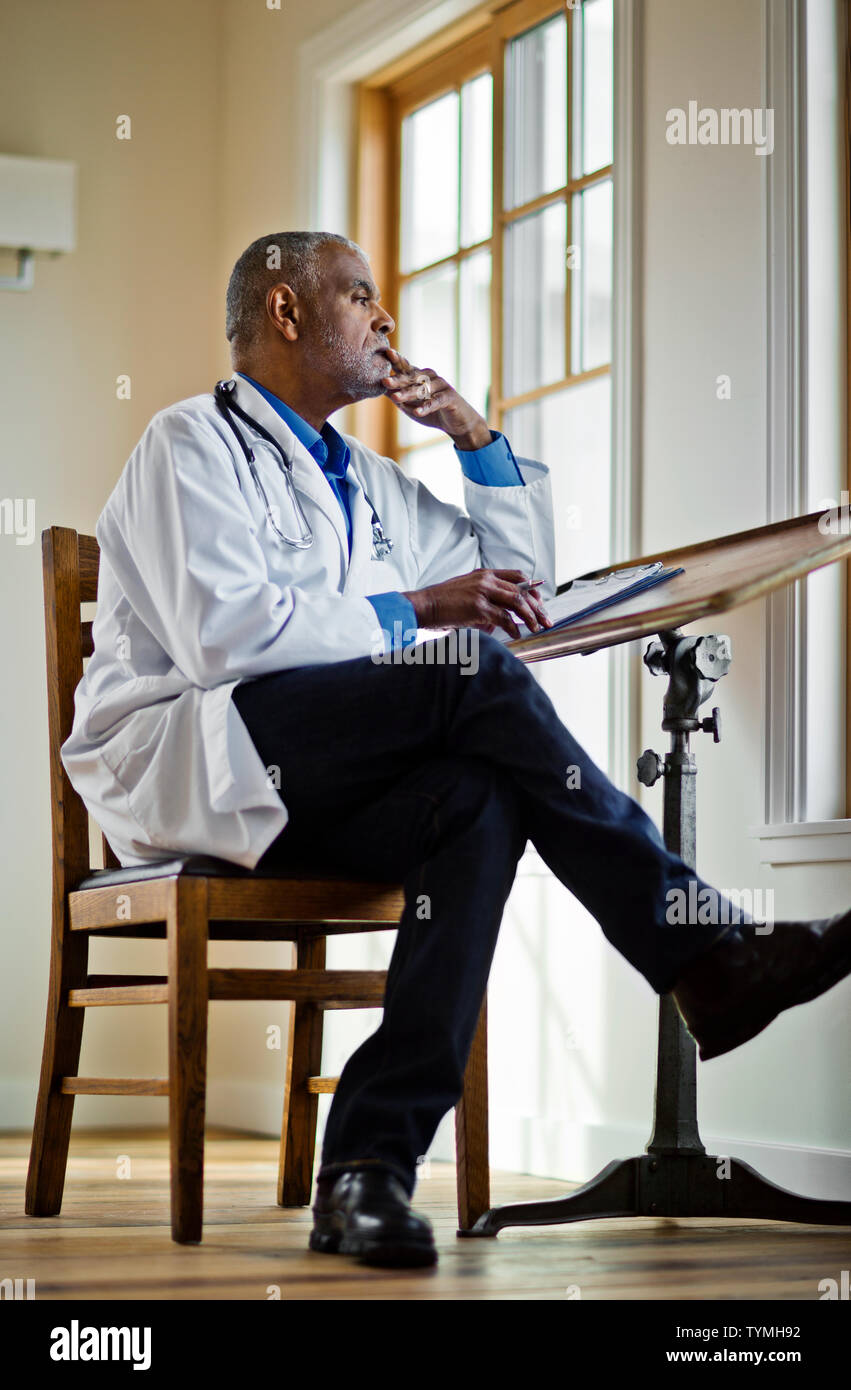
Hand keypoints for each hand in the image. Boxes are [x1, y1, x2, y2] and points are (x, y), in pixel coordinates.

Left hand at [380, 348, 491, 449]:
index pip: (406, 367)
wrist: (457, 423)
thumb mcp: (412, 406)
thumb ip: (398, 397)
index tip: (387, 353)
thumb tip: (381, 390)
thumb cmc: (433, 412)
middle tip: (385, 381)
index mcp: (420, 376)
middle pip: (412, 377)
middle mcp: (430, 377)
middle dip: (398, 379)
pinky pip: (436, 401)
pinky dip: (426, 407)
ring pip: (423, 389)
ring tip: (396, 398)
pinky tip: (417, 412)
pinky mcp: (450, 397)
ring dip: (409, 393)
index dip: (397, 360)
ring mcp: (441, 386)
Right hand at [402, 569, 552, 640]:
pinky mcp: (477, 607)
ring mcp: (482, 592)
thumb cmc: (443, 602)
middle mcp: (486, 579)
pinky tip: (517, 634)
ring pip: (517, 602)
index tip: (541, 603)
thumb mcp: (468, 592)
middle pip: (521, 590)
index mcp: (485, 574)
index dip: (533, 590)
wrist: (424, 605)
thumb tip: (501, 621)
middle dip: (537, 607)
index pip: (518, 577)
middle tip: (546, 620)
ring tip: (536, 628)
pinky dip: (513, 627)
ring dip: (530, 616)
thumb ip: (487, 600)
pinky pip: (503, 618)